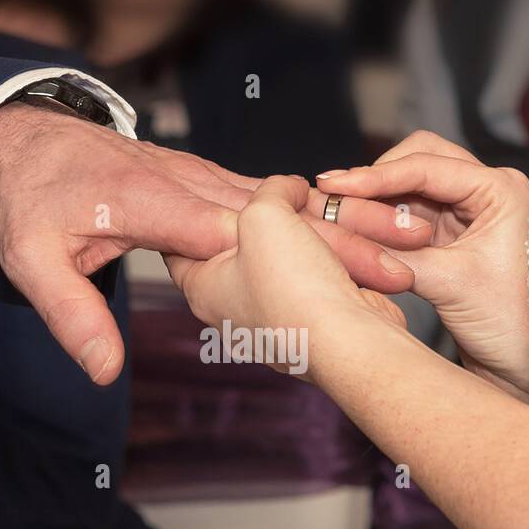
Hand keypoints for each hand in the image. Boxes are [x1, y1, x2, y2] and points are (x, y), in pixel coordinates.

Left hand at [0, 104, 425, 383]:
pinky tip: (361, 235)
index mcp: (160, 204)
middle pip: (283, 216)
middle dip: (345, 240)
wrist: (28, 143)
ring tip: (410, 248)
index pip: (240, 230)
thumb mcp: (33, 261)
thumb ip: (74, 314)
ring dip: (344, 224)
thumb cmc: (32, 204)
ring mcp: (204, 181)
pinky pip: (273, 199)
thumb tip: (104, 375)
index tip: (357, 280)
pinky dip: (316, 215)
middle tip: (407, 272)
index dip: (303, 253)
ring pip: (289, 204)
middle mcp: (193, 186)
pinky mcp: (209, 183)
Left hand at [164, 175, 406, 380]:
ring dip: (300, 239)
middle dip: (260, 222)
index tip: (204, 198)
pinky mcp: (311, 325)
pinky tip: (339, 246)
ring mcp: (273, 321)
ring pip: (282, 264)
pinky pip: (314, 281)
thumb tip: (288, 187)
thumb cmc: (295, 289)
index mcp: (203, 289)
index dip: (192, 216)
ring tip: (317, 217)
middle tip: (276, 198)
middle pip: (237, 249)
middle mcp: (232, 310)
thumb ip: (271, 190)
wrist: (350, 340)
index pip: (179, 246)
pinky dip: (325, 262)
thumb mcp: (266, 214)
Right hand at [316, 131, 528, 402]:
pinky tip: (358, 237)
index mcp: (500, 190)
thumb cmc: (513, 327)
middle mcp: (487, 193)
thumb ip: (398, 254)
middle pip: (417, 162)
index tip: (334, 184)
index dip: (375, 174)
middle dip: (377, 181)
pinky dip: (384, 226)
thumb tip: (346, 233)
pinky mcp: (453, 240)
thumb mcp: (451, 284)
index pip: (426, 164)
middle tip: (338, 201)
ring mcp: (469, 215)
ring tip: (342, 222)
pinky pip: (409, 220)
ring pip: (410, 191)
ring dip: (378, 205)